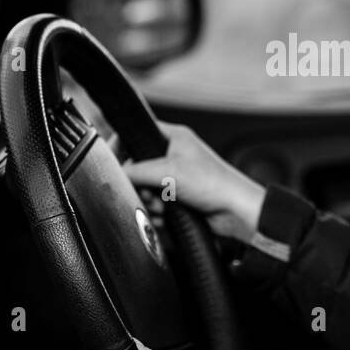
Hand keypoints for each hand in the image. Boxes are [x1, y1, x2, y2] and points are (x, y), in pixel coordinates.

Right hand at [122, 121, 265, 242]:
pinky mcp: (180, 196)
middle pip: (139, 166)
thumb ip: (137, 171)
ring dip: (149, 201)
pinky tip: (165, 216)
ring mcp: (177, 176)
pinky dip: (157, 211)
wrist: (236, 212)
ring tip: (161, 206)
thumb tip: (117, 173)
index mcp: (173, 137)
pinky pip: (156, 202)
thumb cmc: (214, 184)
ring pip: (146, 188)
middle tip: (147, 192)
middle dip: (140, 184)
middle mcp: (175, 154)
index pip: (137, 134)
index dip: (122, 147)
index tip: (113, 162)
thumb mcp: (168, 172)